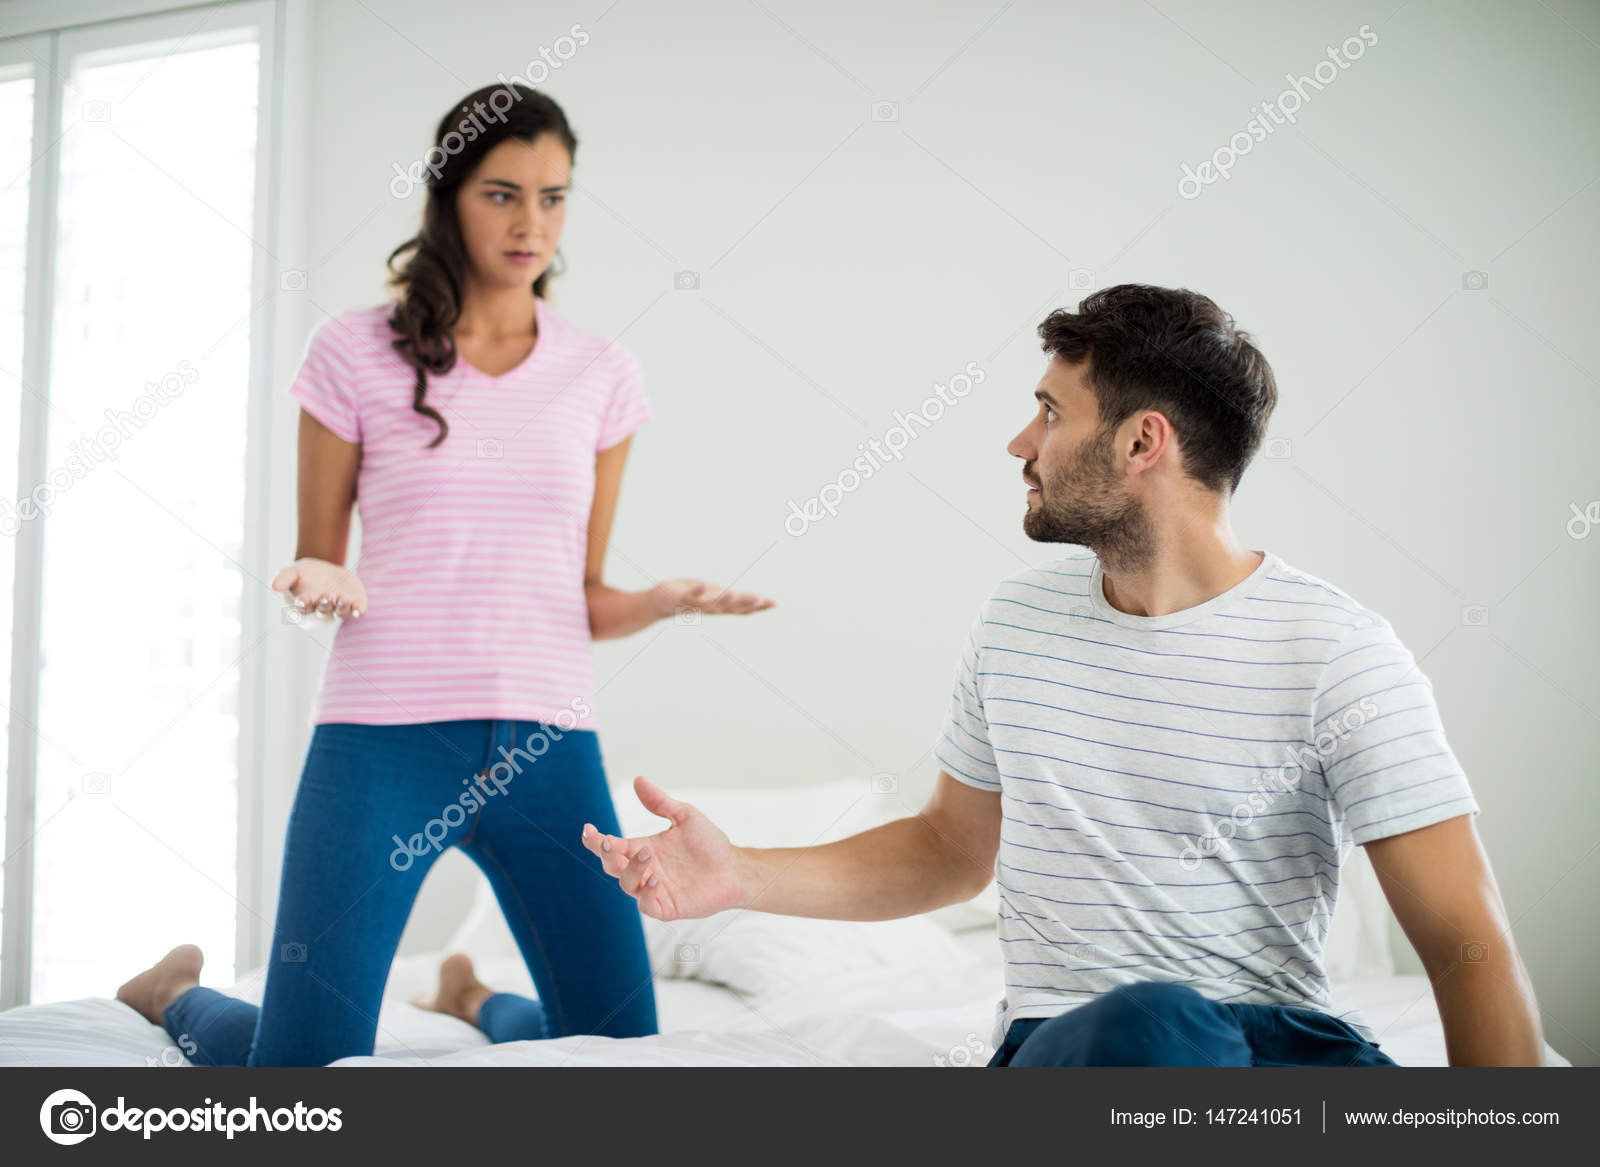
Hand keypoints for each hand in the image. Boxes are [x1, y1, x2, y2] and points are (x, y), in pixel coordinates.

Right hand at [271, 557, 367, 620]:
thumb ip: (284, 577)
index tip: (303, 599)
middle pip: (323, 611)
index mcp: (304, 606)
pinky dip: (358, 610)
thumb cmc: (305, 575)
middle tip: (325, 596)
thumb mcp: (293, 572)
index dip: (303, 605)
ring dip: (342, 606)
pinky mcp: (354, 603)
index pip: (302, 609)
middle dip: (324, 604)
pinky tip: (359, 610)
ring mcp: (339, 609)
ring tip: (342, 598)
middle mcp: (321, 611)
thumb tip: (274, 586)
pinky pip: (357, 609)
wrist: (326, 571)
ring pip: (340, 612)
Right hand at [581, 777, 744, 920]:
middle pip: (613, 866)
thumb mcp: (684, 817)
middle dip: (607, 855)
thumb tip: (638, 779)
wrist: (734, 867)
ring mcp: (653, 890)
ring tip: (646, 855)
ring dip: (631, 870)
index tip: (588, 830)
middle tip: (611, 843)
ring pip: (627, 885)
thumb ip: (660, 802)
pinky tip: (654, 879)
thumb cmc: (709, 843)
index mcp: (642, 849)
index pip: (612, 846)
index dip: (596, 841)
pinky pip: (647, 905)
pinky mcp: (666, 906)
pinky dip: (646, 893)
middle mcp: (643, 870)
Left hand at [649, 578, 775, 619]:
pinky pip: (690, 596)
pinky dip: (697, 591)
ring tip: (731, 594)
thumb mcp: (719, 598)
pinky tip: (703, 585)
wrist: (663, 601)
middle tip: (759, 599)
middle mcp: (712, 608)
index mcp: (722, 607)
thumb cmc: (695, 597)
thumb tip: (759, 602)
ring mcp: (697, 604)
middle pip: (731, 607)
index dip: (759, 607)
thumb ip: (736, 602)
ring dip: (722, 599)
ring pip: (712, 604)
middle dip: (745, 603)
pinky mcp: (681, 599)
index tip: (775, 604)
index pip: (744, 608)